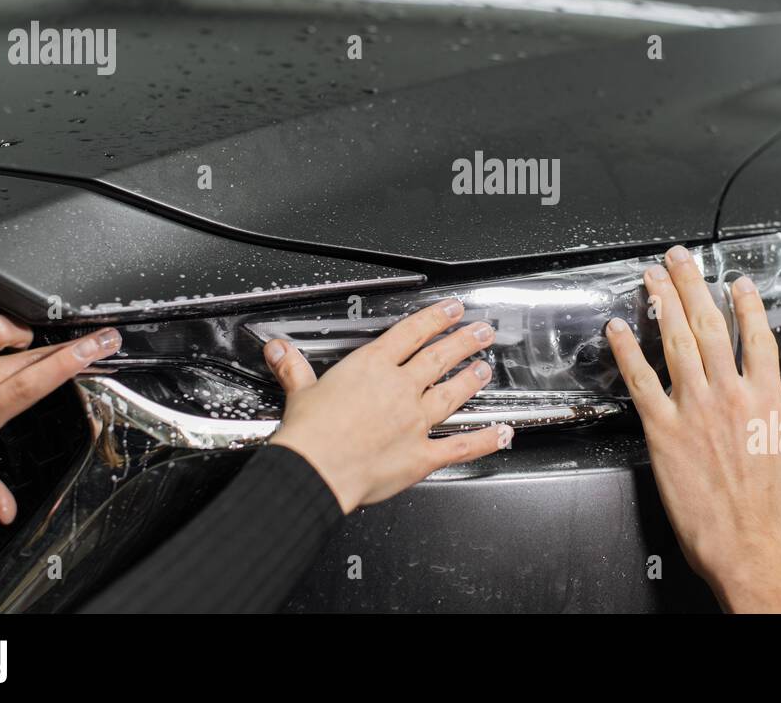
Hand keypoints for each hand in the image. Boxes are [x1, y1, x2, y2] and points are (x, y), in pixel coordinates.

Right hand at [263, 299, 510, 512]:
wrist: (315, 470)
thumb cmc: (308, 434)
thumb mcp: (299, 391)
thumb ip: (294, 368)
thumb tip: (279, 350)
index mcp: (371, 367)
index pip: (411, 333)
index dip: (436, 318)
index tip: (452, 309)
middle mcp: (399, 389)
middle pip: (439, 358)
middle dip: (464, 342)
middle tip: (482, 332)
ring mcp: (414, 421)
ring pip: (452, 394)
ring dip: (471, 380)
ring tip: (485, 370)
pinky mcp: (421, 455)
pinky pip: (459, 446)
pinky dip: (484, 440)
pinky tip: (501, 432)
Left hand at [605, 246, 780, 612]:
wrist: (746, 542)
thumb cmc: (766, 509)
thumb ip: (771, 422)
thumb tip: (766, 410)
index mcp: (765, 400)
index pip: (756, 338)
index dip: (746, 305)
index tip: (737, 282)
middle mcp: (730, 394)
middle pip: (711, 326)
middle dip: (693, 286)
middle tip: (679, 260)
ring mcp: (695, 408)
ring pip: (678, 341)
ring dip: (663, 303)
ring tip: (651, 277)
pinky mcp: (664, 429)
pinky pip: (642, 380)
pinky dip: (628, 351)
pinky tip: (619, 328)